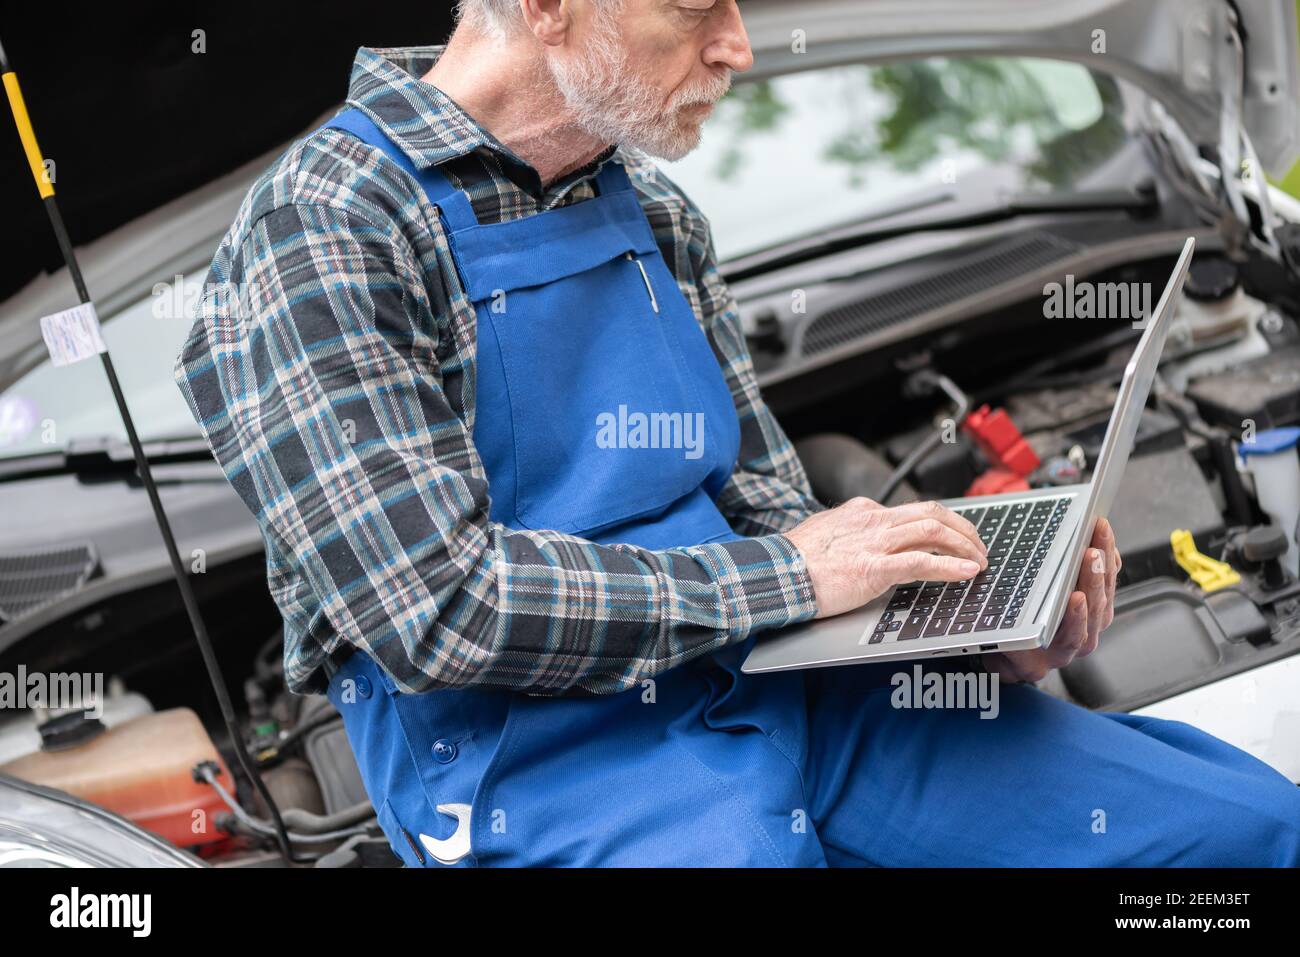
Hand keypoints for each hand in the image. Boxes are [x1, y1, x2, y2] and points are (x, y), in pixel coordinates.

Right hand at [786, 498, 987, 618]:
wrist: (774, 574)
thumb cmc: (792, 562)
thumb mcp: (827, 536)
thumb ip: (851, 536)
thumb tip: (866, 548)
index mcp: (862, 512)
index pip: (912, 510)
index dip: (942, 522)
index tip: (955, 535)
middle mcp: (873, 520)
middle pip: (932, 513)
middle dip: (963, 529)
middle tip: (979, 546)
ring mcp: (875, 542)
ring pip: (933, 531)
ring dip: (965, 546)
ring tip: (980, 560)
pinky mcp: (874, 568)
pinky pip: (923, 563)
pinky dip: (951, 567)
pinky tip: (967, 573)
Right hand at [983, 517, 1120, 683]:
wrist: (1024, 655)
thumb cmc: (1015, 648)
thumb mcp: (1008, 647)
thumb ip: (1011, 639)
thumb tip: (1000, 625)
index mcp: (1059, 650)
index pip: (1073, 634)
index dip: (1077, 616)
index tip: (1076, 597)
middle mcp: (1082, 638)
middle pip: (1095, 608)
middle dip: (1093, 578)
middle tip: (1091, 554)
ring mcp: (1094, 621)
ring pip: (1106, 592)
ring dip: (1104, 564)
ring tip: (1099, 540)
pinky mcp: (1100, 605)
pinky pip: (1111, 583)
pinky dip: (1110, 562)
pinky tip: (1106, 543)